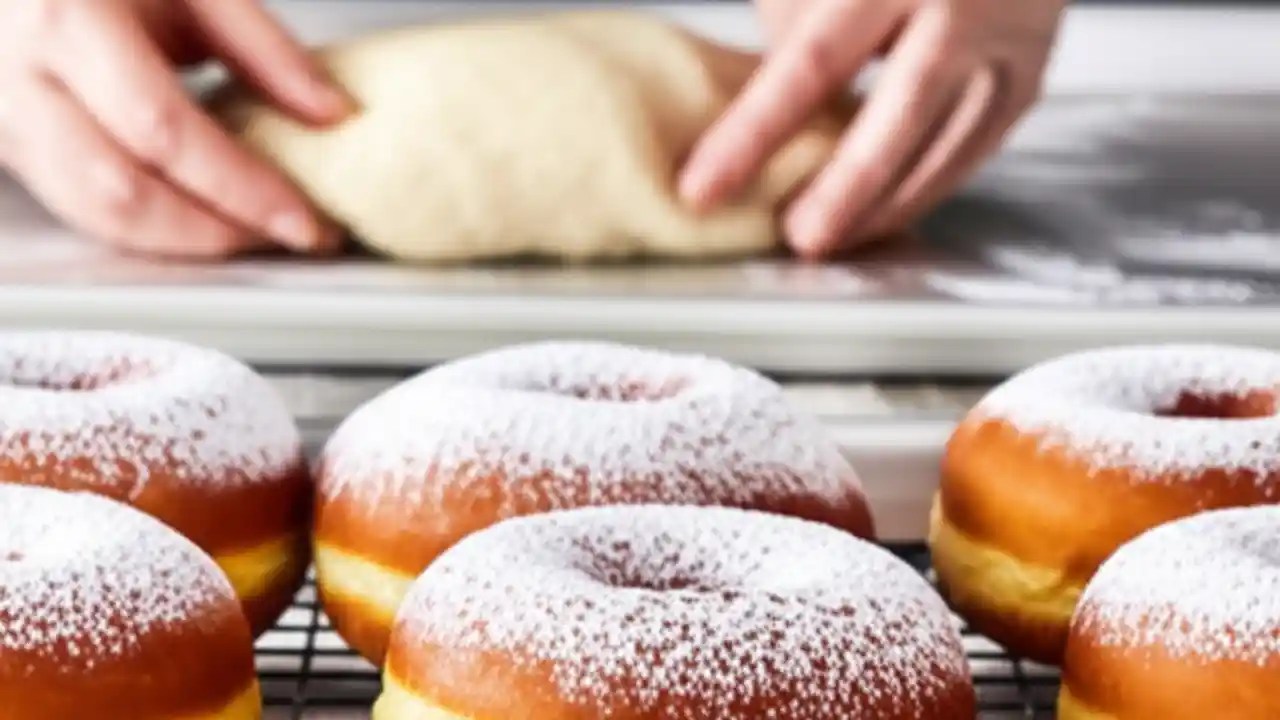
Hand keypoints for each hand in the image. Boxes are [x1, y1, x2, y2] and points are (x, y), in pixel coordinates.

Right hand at [0, 0, 352, 258]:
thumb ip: (264, 48)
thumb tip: (334, 113)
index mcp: (69, 20)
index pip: (165, 132)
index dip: (242, 188)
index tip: (305, 221)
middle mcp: (22, 77)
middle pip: (124, 192)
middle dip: (218, 231)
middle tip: (287, 236)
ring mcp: (7, 120)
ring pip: (97, 217)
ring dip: (187, 242)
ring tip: (255, 233)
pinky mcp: (11, 147)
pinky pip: (83, 210)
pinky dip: (152, 229)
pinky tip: (204, 220)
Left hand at [680, 0, 1065, 257]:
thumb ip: (792, 20)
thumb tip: (755, 115)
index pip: (811, 64)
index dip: (752, 133)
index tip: (703, 187)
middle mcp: (961, 7)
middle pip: (895, 121)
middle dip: (840, 192)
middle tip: (794, 238)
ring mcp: (1008, 46)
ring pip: (944, 149)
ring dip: (881, 207)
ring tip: (826, 238)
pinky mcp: (1029, 80)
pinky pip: (973, 152)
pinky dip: (922, 189)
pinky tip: (881, 214)